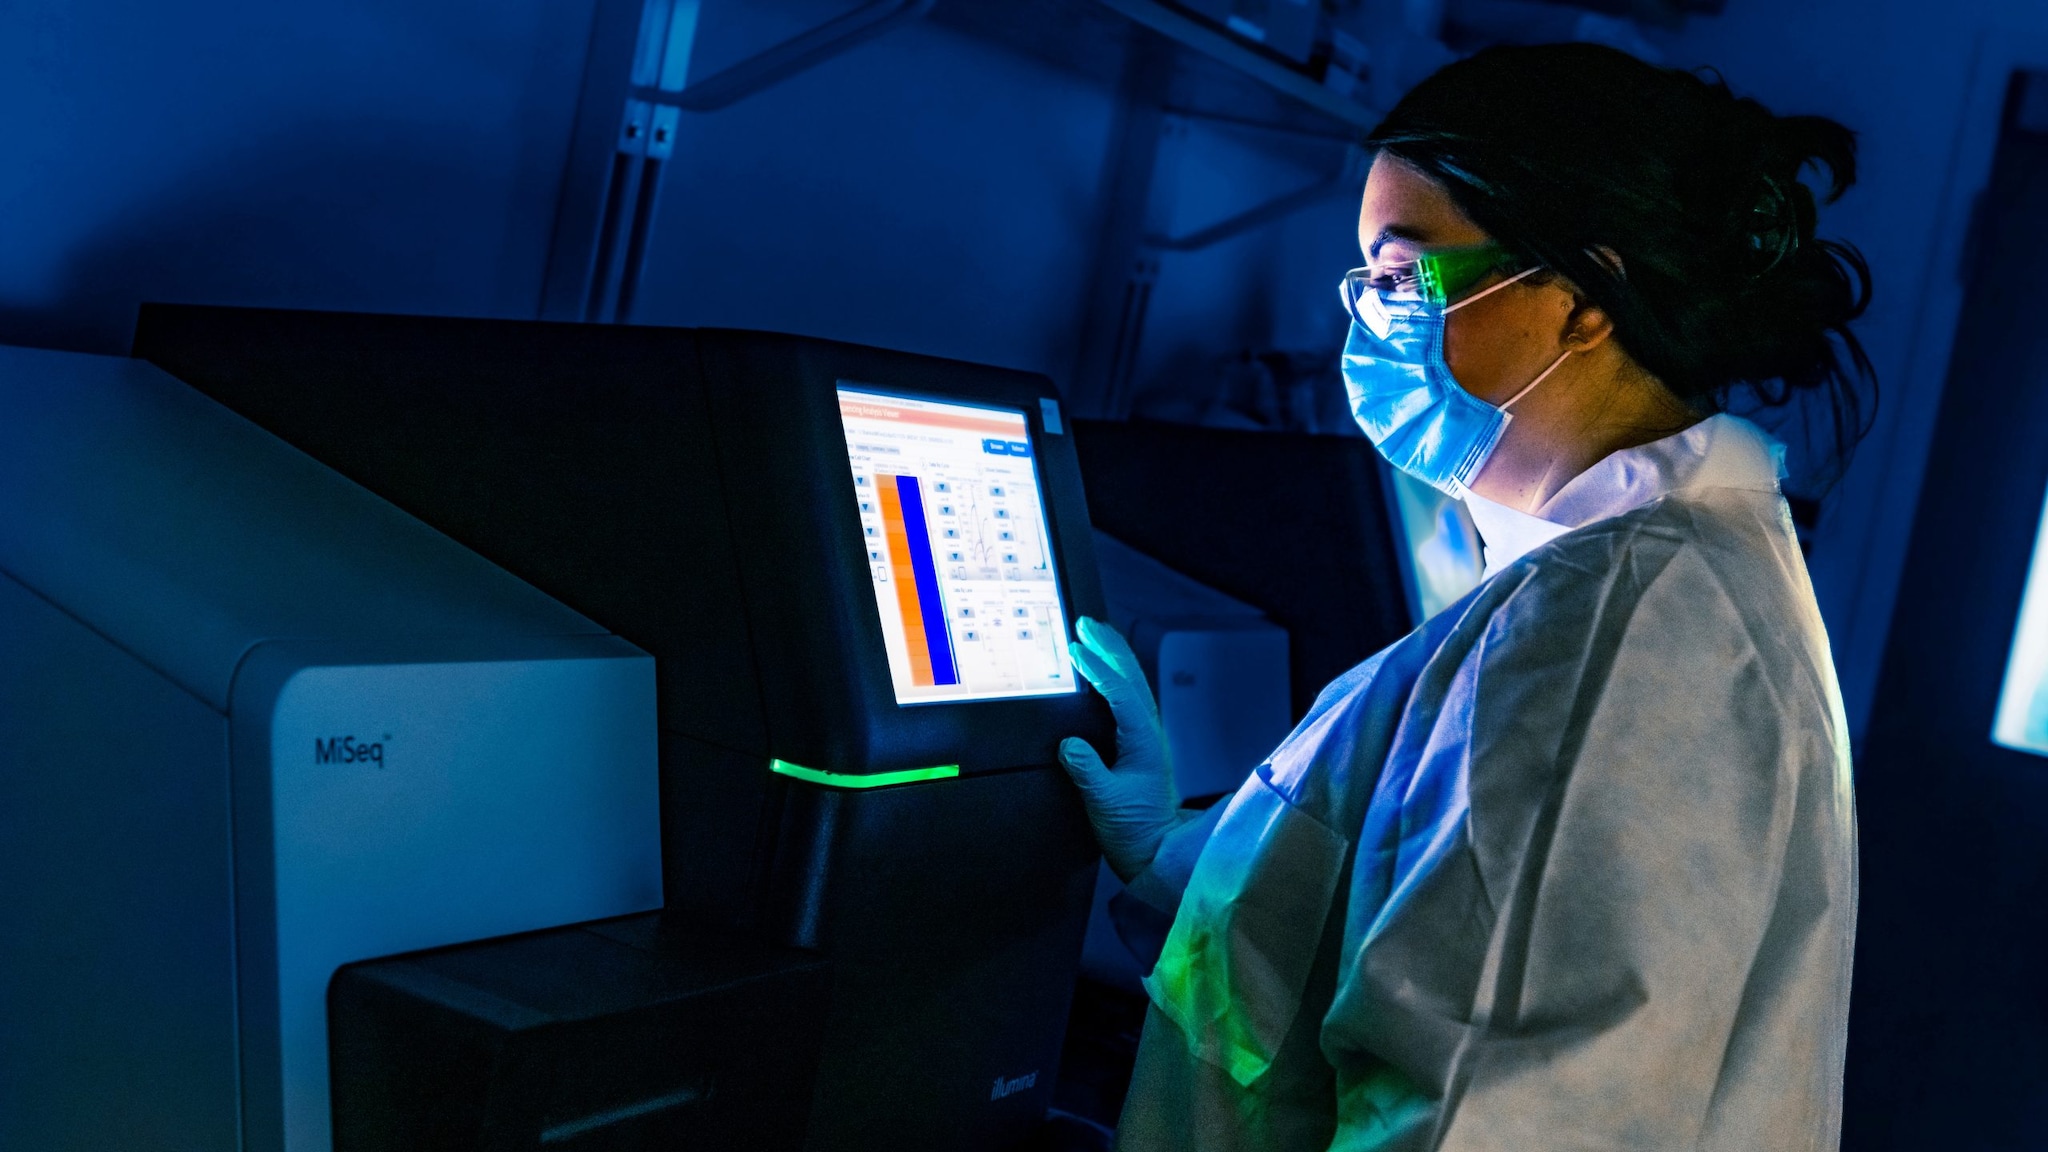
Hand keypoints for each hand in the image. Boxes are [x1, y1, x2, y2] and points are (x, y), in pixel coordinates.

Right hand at [1059, 616, 1179, 882]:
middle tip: (1086, 623)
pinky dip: (1113, 679)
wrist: (1157, 851)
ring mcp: (1146, 737)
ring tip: (1093, 635)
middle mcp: (1148, 733)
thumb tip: (1070, 745)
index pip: (1121, 693)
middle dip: (1109, 647)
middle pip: (1131, 678)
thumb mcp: (1105, 804)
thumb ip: (1088, 772)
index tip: (1076, 650)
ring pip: (1131, 685)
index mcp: (1143, 741)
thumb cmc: (1135, 831)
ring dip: (1113, 657)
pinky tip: (1100, 675)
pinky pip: (1126, 700)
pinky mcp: (1139, 745)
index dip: (1099, 669)